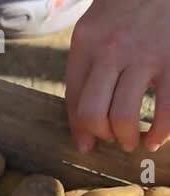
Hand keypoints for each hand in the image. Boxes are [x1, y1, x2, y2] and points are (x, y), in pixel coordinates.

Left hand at [66, 0, 169, 152]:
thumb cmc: (126, 13)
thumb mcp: (97, 32)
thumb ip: (85, 76)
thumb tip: (83, 139)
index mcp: (87, 43)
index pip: (74, 101)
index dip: (81, 130)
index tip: (90, 143)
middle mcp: (111, 50)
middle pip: (93, 114)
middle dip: (103, 136)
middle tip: (114, 138)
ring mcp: (144, 55)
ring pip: (123, 118)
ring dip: (126, 138)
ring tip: (133, 140)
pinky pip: (165, 111)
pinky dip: (159, 134)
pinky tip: (155, 139)